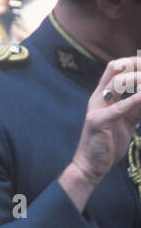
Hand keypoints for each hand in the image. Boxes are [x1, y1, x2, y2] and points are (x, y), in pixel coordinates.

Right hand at [59, 56, 140, 208]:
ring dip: (137, 80)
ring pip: (117, 84)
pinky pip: (118, 108)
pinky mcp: (98, 121)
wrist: (91, 165)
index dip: (132, 62)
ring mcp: (96, 108)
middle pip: (116, 70)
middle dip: (136, 65)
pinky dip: (133, 101)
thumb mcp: (126, 121)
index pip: (115, 69)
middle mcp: (98, 97)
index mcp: (103, 96)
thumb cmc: (108, 143)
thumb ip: (136, 108)